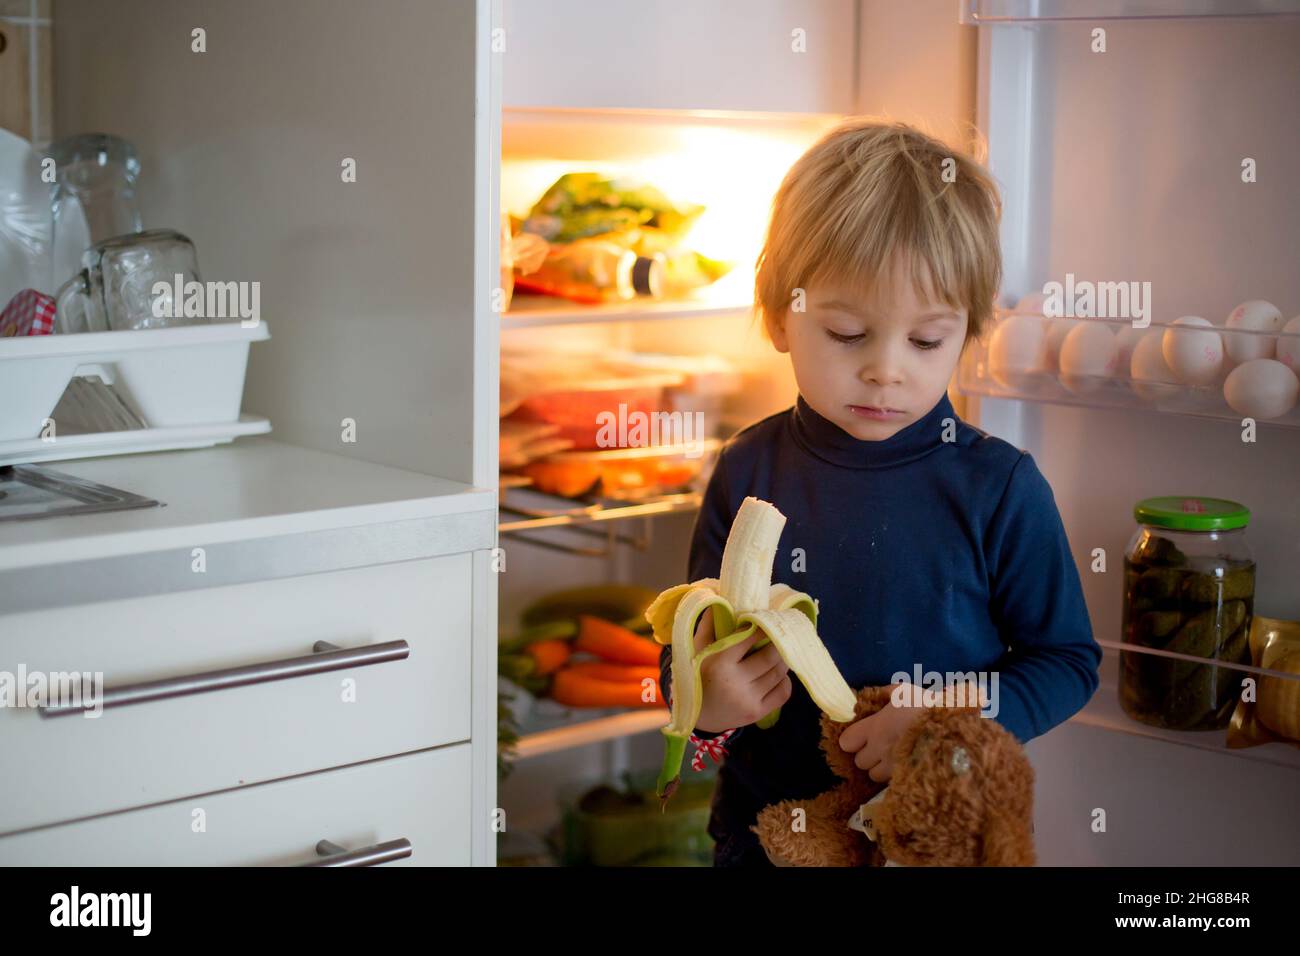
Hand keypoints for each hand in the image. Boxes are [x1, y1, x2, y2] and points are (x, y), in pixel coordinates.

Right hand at [693, 609, 791, 732]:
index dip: (762, 628)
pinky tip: (778, 673)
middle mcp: (735, 682)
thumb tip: (720, 598)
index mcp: (720, 663)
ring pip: (778, 673)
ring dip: (783, 660)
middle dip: (779, 643)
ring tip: (780, 651)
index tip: (765, 621)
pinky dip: (785, 680)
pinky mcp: (757, 713)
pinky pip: (782, 692)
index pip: (749, 639)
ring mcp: (748, 700)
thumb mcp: (697, 649)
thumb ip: (709, 625)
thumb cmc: (698, 676)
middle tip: (780, 635)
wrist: (698, 717)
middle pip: (770, 656)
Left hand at [836, 683, 926, 782]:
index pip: (847, 743)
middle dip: (868, 756)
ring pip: (874, 776)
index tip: (860, 737)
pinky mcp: (907, 780)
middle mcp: (880, 750)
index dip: (852, 741)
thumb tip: (875, 696)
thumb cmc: (928, 706)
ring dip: (880, 769)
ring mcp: (893, 768)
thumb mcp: (905, 691)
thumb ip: (886, 693)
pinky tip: (906, 767)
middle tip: (881, 747)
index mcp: (876, 727)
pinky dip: (895, 776)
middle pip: (860, 762)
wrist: (953, 729)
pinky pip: (892, 783)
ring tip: (894, 759)